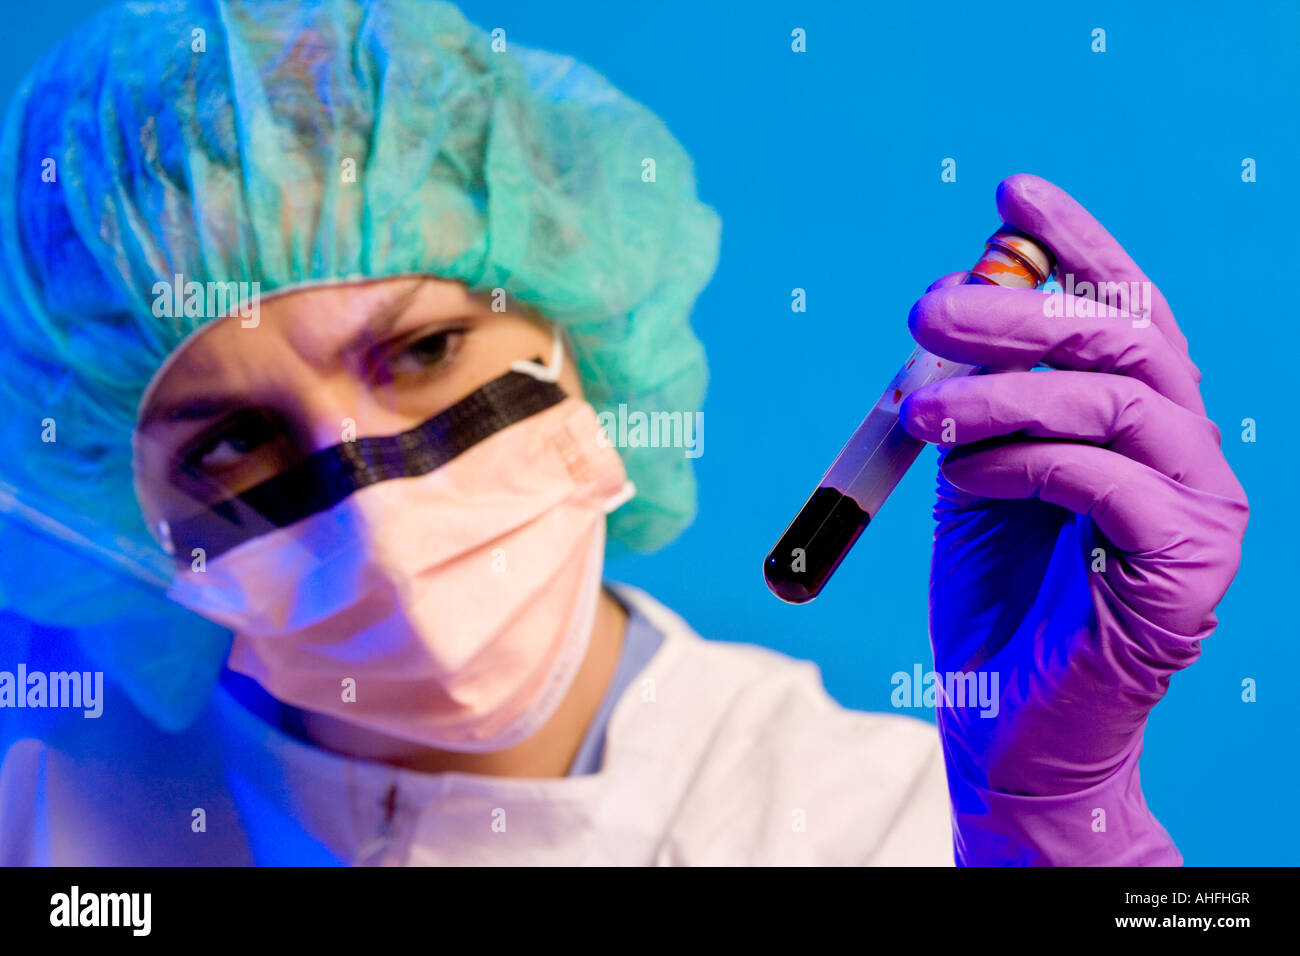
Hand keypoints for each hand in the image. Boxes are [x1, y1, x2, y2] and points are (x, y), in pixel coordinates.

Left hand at [899, 173, 1248, 864]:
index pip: (1122, 308)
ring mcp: (1198, 510)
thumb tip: (959, 294)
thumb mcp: (970, 474)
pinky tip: (966, 481)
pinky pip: (1111, 482)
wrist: (1006, 723)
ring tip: (925, 415)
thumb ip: (974, 397)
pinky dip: (1027, 463)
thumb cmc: (991, 599)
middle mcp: (1182, 450)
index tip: (1012, 193)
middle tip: (926, 310)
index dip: (1075, 244)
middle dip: (1021, 310)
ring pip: (1121, 401)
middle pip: (1126, 339)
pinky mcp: (1188, 571)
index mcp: (1135, 421)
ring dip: (1008, 393)